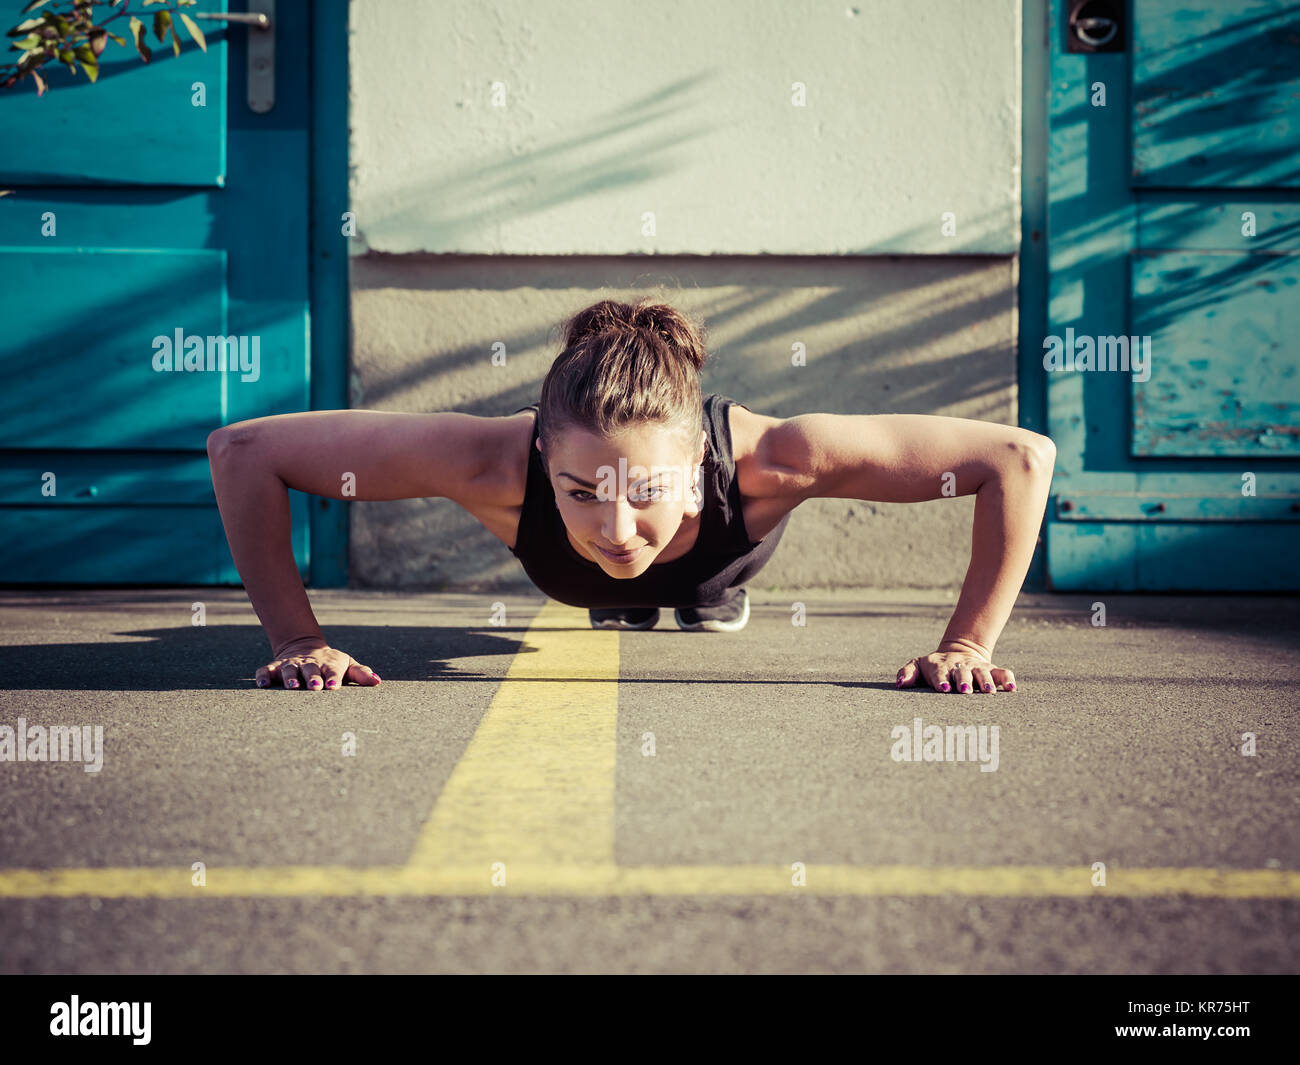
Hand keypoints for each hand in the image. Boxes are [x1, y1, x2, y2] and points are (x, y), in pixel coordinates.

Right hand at [255, 636, 381, 689]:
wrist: (304, 645)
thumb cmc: (330, 662)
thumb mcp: (347, 664)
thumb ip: (361, 673)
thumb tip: (378, 681)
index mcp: (328, 664)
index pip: (333, 671)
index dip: (333, 678)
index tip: (333, 687)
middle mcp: (309, 664)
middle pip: (311, 670)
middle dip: (313, 678)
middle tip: (315, 687)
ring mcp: (291, 665)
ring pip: (289, 670)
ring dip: (290, 678)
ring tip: (292, 687)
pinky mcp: (275, 667)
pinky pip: (266, 670)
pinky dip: (263, 676)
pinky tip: (263, 685)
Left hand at [895, 647, 1015, 692]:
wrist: (958, 651)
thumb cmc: (934, 667)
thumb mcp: (918, 665)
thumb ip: (907, 673)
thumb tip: (900, 683)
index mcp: (940, 666)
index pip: (940, 673)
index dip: (942, 680)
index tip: (944, 689)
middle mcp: (959, 667)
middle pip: (962, 673)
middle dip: (964, 681)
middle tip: (965, 690)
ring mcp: (976, 667)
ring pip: (983, 673)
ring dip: (986, 682)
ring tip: (989, 692)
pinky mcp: (991, 669)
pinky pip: (1002, 672)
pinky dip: (1008, 679)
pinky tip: (1012, 688)